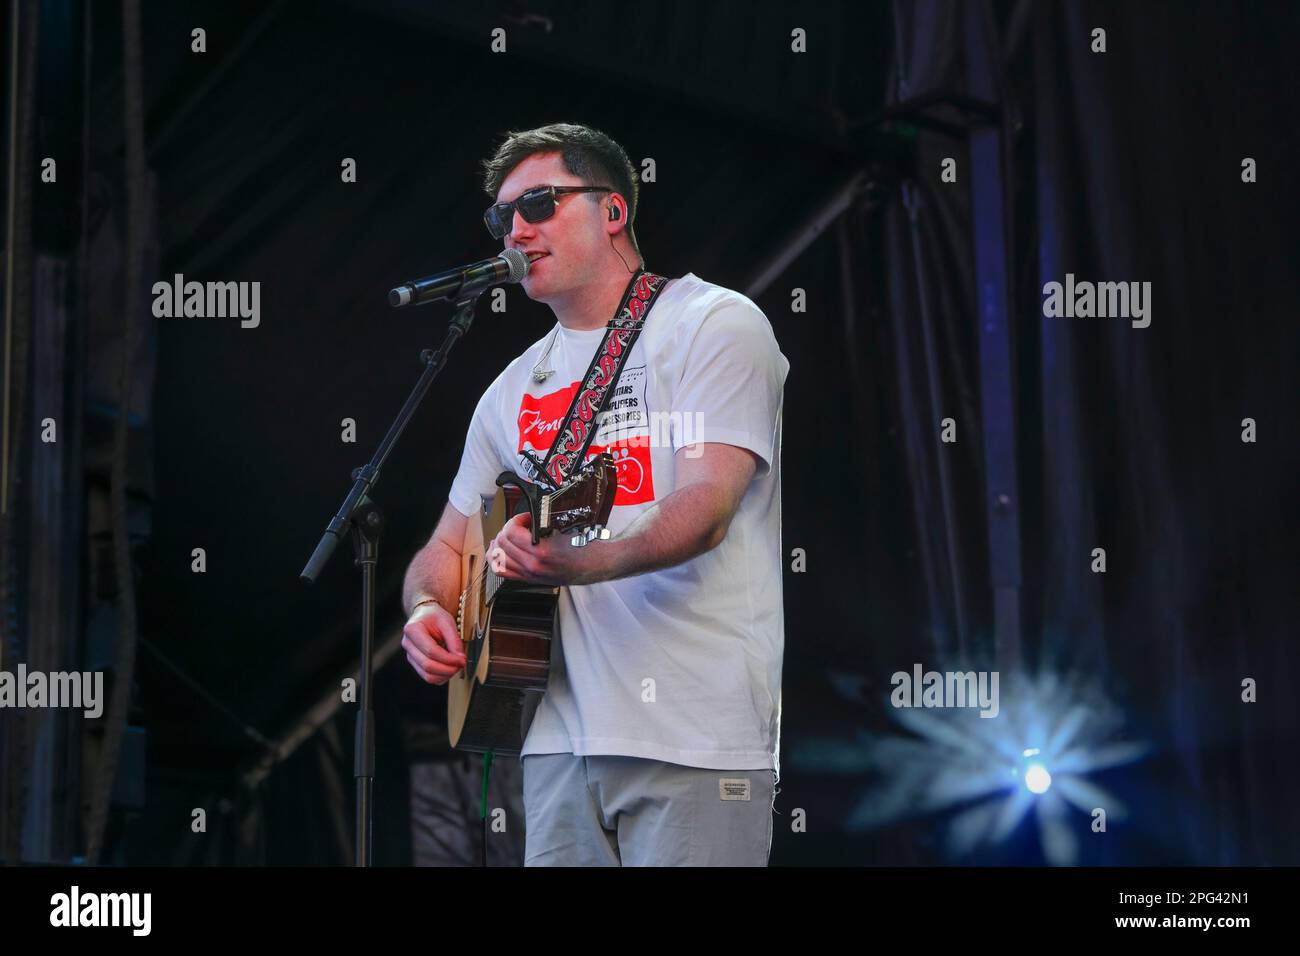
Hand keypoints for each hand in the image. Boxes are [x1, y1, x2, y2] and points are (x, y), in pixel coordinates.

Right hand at [402, 601, 466, 684]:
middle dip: (448, 669)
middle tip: (461, 664)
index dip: (449, 658)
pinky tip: (450, 669)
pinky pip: (428, 676)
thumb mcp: (447, 622)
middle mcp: (408, 644)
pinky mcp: (415, 663)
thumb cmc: (434, 617)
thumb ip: (454, 640)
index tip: (462, 659)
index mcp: (413, 630)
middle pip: (428, 665)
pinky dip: (441, 677)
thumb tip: (460, 658)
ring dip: (445, 675)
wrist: (425, 616)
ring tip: (456, 667)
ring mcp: (410, 655)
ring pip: (427, 675)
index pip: (431, 651)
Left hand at [487, 511, 610, 586]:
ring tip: (510, 536)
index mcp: (542, 552)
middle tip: (519, 524)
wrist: (593, 565)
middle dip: (507, 528)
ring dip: (500, 542)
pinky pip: (501, 570)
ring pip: (497, 557)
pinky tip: (501, 550)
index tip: (526, 517)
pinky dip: (497, 558)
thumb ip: (540, 526)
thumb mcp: (562, 529)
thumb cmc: (583, 548)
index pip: (512, 532)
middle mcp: (533, 566)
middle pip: (502, 543)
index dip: (516, 519)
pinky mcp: (529, 579)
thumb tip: (525, 519)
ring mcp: (529, 574)